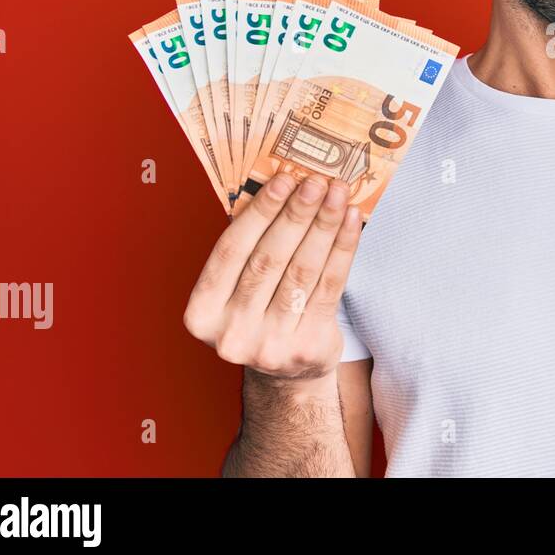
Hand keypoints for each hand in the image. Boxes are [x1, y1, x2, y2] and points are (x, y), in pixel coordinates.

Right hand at [183, 172, 362, 380]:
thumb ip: (250, 247)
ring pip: (302, 271)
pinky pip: (329, 287)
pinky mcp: (307, 347)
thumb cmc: (262, 312)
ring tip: (338, 193)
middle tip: (316, 181)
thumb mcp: (240, 288)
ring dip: (324, 226)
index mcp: (202, 313)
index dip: (259, 213)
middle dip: (296, 215)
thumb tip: (282, 187)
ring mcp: (269, 344)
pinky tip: (351, 221)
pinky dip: (343, 248)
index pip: (231, 252)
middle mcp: (231, 332)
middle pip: (269, 259)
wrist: (287, 374)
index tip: (283, 180)